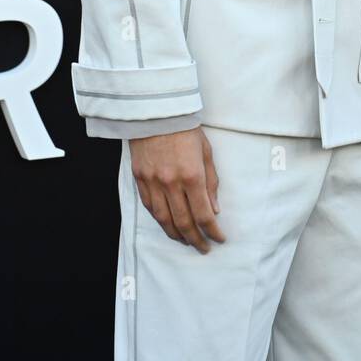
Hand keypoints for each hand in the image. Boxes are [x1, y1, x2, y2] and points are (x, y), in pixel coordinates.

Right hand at [129, 127, 224, 253]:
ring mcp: (153, 182)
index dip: (212, 231)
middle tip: (204, 248)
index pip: (203, 214)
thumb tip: (214, 210)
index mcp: (192, 175)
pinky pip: (150, 207)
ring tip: (186, 241)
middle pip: (184, 222)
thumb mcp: (206, 152)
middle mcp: (171, 183)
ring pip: (164, 220)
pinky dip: (160, 220)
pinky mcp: (140, 179)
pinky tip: (168, 225)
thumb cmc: (186, 129)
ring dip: (177, 235)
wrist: (156, 112)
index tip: (219, 239)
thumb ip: (211, 183)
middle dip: (196, 239)